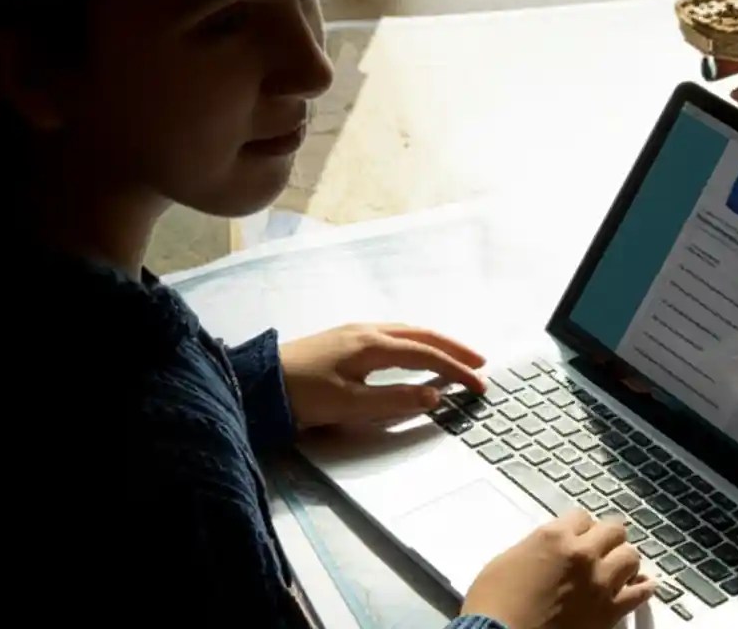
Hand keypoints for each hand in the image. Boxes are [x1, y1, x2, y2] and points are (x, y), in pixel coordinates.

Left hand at [279, 323, 486, 427]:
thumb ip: (393, 401)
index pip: (426, 355)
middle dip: (454, 348)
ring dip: (435, 342)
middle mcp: (368, 332)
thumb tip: (433, 396)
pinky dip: (416, 342)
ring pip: (408, 331)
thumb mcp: (349, 405)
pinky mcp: (344, 339)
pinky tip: (414, 351)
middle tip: (480, 362)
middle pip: (422, 335)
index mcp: (372, 345)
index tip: (479, 385)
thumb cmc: (301, 395)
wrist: (256, 382)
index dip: (456, 370)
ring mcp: (355, 332)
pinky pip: (393, 334)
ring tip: (455, 355)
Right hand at [461, 509, 655, 628]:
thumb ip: (536, 547)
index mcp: (555, 536)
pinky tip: (642, 586)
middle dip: (607, 538)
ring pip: (631, 556)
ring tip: (616, 568)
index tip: (576, 536)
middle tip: (599, 549)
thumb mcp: (507, 560)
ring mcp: (600, 582)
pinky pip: (641, 593)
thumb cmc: (493, 602)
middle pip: (614, 530)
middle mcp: (583, 553)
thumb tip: (550, 549)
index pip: (582, 517)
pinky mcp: (610, 610)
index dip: (579, 527)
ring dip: (623, 560)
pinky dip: (643, 587)